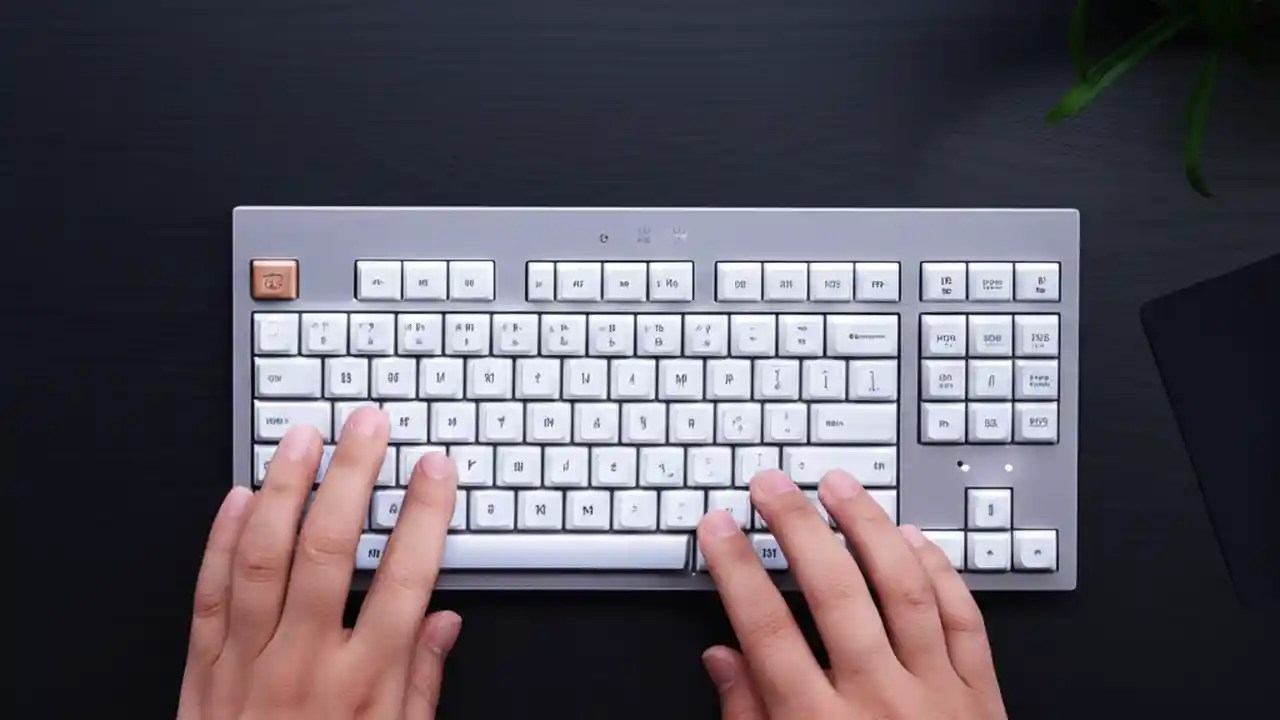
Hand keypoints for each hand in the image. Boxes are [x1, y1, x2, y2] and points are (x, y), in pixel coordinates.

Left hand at [177, 408, 460, 718]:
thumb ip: (421, 685)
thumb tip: (443, 623)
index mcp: (362, 684)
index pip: (403, 578)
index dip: (423, 515)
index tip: (435, 470)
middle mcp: (304, 664)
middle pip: (328, 549)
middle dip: (353, 476)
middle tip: (369, 426)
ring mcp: (247, 663)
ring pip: (262, 557)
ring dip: (283, 488)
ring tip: (301, 438)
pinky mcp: (203, 670)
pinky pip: (208, 594)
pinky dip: (221, 540)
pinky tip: (238, 497)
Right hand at [696, 470, 1006, 719]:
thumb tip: (721, 658)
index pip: (765, 629)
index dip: (736, 570)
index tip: (717, 530)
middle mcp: (878, 702)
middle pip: (831, 591)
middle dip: (796, 527)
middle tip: (771, 485)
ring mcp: (936, 695)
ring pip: (901, 588)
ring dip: (867, 526)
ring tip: (839, 486)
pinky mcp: (983, 697)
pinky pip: (963, 618)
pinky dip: (939, 571)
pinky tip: (914, 538)